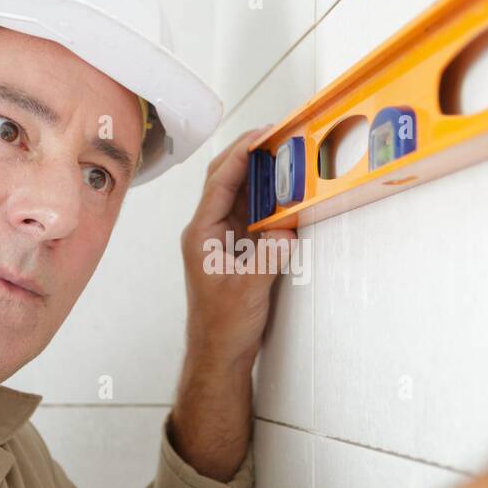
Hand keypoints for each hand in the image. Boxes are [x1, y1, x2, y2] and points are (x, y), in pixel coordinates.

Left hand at [179, 126, 296, 367]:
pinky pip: (251, 213)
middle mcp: (208, 231)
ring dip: (260, 174)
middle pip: (226, 180)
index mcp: (202, 235)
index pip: (220, 183)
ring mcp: (222, 238)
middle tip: (276, 136)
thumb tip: (286, 228)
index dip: (240, 155)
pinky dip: (268, 198)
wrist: (219, 352)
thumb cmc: (223, 326)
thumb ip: (269, 255)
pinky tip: (284, 192)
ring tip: (284, 155)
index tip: (261, 135)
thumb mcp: (250, 289)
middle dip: (249, 155)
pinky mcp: (237, 248)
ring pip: (240, 194)